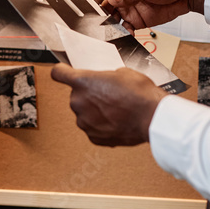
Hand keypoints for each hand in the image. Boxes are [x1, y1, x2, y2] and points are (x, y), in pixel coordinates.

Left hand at [50, 65, 165, 146]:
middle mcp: (78, 102)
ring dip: (95, 111)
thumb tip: (105, 82)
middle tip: (107, 95)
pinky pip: (93, 128)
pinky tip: (116, 122)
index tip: (63, 72)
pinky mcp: (93, 137)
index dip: (61, 71)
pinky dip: (101, 126)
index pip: (58, 73)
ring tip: (116, 110)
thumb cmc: (139, 93)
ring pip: (84, 113)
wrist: (152, 117)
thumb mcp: (121, 72)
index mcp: (82, 82)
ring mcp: (84, 121)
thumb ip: (104, 77)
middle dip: (88, 95)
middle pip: (76, 95)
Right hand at [91, 0, 209, 32]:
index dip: (96, 0)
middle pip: (104, 6)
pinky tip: (127, 33)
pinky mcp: (136, 19)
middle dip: (101, 15)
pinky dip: (123, 32)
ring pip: (112, 18)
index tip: (93, 10)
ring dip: (111, 25)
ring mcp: (128, 7)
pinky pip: (124, 27)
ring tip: (112, 30)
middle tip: (101, 23)